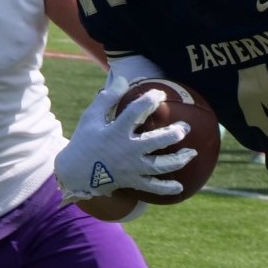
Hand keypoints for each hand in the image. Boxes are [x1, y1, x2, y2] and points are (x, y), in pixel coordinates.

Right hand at [54, 82, 194, 202]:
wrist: (75, 173)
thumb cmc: (85, 140)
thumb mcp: (91, 117)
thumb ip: (107, 98)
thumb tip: (124, 79)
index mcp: (116, 132)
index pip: (135, 112)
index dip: (149, 101)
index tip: (159, 94)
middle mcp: (126, 150)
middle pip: (154, 142)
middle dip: (172, 134)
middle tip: (185, 128)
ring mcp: (131, 168)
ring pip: (159, 166)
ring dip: (178, 160)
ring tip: (192, 153)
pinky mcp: (132, 181)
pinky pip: (152, 187)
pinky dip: (166, 188)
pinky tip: (180, 187)